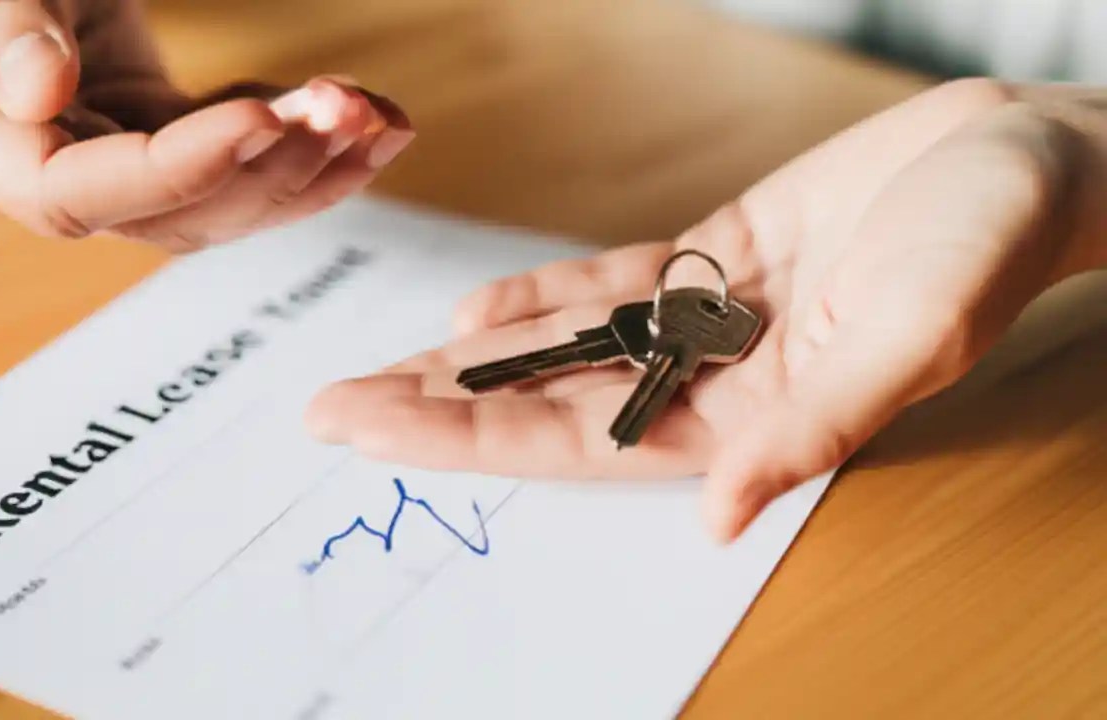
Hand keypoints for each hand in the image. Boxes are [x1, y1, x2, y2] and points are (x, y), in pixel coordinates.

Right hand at [0, 0, 413, 248]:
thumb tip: (40, 97)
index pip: (72, 194)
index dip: (177, 170)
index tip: (264, 121)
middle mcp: (24, 167)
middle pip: (162, 210)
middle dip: (270, 167)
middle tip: (349, 111)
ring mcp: (90, 152)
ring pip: (209, 197)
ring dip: (304, 162)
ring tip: (378, 119)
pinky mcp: (139, 127)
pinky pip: (224, 157)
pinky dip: (292, 136)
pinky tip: (357, 114)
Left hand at [306, 79, 1106, 541]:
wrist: (1020, 159)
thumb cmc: (985, 245)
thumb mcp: (910, 334)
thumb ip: (813, 426)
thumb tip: (719, 516)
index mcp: (751, 419)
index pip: (580, 446)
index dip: (471, 441)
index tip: (371, 431)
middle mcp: (717, 383)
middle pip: (548, 407)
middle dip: (438, 411)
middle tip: (330, 411)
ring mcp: (711, 322)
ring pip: (568, 350)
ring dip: (474, 363)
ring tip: (377, 374)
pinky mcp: (718, 260)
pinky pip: (613, 288)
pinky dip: (544, 298)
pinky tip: (478, 313)